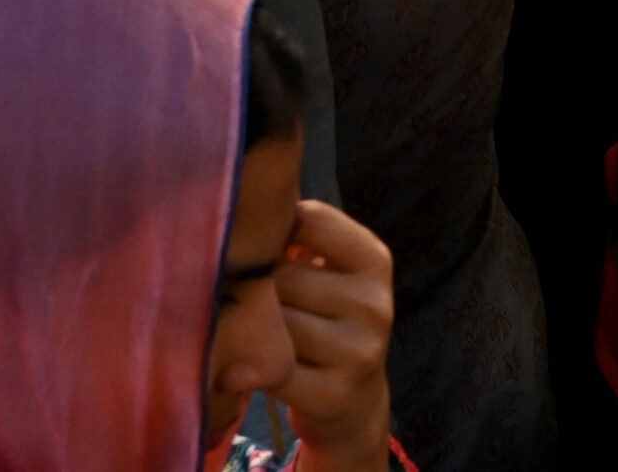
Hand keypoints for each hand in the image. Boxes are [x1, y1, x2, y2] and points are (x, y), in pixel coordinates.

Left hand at [273, 200, 394, 471]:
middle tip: (252, 299)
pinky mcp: (333, 395)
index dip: (274, 232)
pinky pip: (270, 368)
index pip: (310, 219)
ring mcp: (358, 353)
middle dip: (257, 286)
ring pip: (272, 322)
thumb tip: (243, 219)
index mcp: (374, 260)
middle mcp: (374, 305)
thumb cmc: (325, 316)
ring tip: (255, 332)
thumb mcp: (330, 269)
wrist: (353, 399)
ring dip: (251, 327)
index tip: (266, 250)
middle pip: (282, 276)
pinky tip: (248, 365)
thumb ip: (296, 236)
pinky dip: (247, 366)